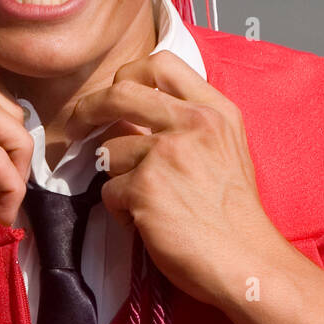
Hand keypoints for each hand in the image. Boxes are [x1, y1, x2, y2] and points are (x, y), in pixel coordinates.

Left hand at [73, 52, 323, 323]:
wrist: (246, 259)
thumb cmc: (234, 213)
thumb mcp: (227, 147)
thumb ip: (190, 122)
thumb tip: (135, 114)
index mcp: (215, 110)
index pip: (161, 63)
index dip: (130, 74)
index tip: (116, 91)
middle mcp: (192, 123)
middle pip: (120, 92)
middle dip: (89, 106)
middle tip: (77, 123)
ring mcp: (166, 153)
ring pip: (110, 150)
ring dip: (117, 177)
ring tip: (143, 201)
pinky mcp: (145, 187)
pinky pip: (109, 190)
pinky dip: (120, 210)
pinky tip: (144, 221)